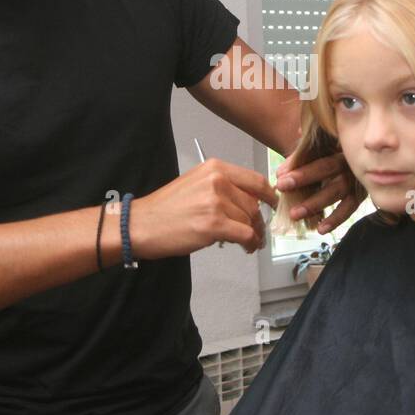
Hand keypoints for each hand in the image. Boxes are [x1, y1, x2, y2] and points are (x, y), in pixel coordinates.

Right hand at [129, 159, 277, 258]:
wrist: (141, 225)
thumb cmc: (165, 208)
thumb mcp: (195, 184)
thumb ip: (222, 187)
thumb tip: (249, 202)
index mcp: (215, 167)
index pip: (255, 179)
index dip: (269, 194)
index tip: (273, 203)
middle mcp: (218, 181)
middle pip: (253, 202)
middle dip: (257, 220)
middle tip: (256, 232)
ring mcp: (217, 202)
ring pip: (250, 220)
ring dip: (254, 234)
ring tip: (250, 242)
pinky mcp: (215, 225)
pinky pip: (245, 234)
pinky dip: (250, 243)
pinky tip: (246, 247)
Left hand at [275, 148, 365, 234]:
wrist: (360, 159)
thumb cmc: (330, 154)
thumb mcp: (318, 150)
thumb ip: (299, 158)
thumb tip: (280, 174)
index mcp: (336, 145)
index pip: (315, 152)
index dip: (299, 165)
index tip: (280, 176)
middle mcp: (348, 160)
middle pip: (326, 168)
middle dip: (303, 178)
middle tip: (282, 187)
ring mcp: (356, 178)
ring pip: (336, 191)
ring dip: (315, 204)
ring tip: (295, 214)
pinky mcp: (360, 195)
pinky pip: (349, 209)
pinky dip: (335, 220)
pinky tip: (321, 229)